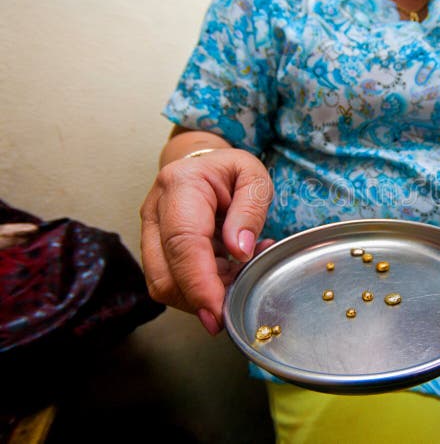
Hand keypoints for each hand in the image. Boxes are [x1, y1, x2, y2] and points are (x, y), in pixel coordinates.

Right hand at [140, 148, 272, 333]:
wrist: (204, 165)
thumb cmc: (230, 171)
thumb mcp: (254, 177)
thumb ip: (251, 210)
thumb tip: (240, 251)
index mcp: (181, 184)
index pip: (183, 242)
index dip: (199, 282)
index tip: (218, 310)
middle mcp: (155, 209)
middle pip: (165, 272)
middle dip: (199, 300)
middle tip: (236, 301)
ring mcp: (150, 232)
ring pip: (164, 284)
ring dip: (203, 294)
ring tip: (238, 273)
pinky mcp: (154, 250)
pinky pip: (172, 282)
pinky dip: (202, 288)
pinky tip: (228, 272)